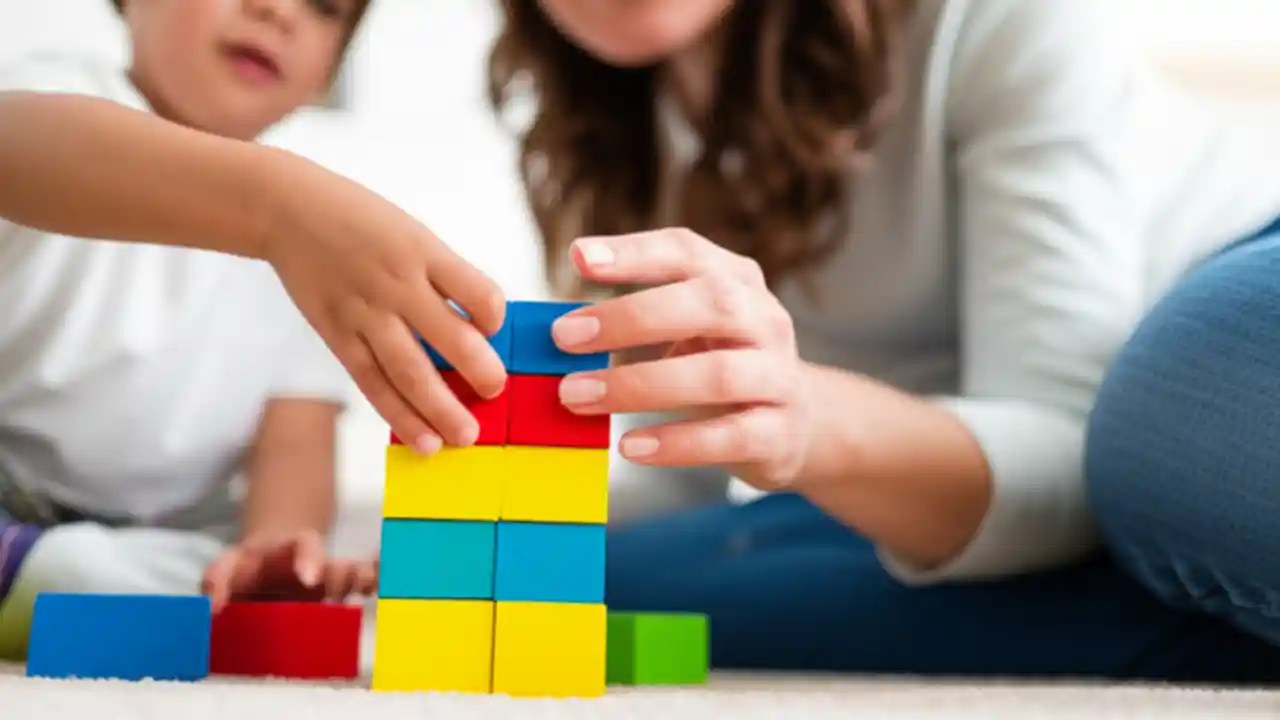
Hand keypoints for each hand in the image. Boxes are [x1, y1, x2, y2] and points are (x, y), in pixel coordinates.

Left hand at [201, 530, 377, 612]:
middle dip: (341, 577)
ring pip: (355, 576)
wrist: (268, 568)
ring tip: (367, 589)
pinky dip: (377, 583)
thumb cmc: (248, 567)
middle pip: (337, 565)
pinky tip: (380, 590)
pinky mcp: (336, 601)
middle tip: (334, 592)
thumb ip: (216, 579)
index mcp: (290, 550)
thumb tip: (212, 609)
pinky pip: (366, 585)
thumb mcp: (227, 565)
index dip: (310, 558)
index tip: (310, 578)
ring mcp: (330, 583)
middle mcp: (316, 565)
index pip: (305, 545)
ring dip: (362, 581)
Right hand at [260, 150, 506, 454]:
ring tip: (465, 437)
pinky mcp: (338, 336)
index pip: (479, 293)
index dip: (495, 317)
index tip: (493, 328)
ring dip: (441, 410)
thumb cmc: (361, 222)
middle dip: (481, 373)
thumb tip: (480, 324)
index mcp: (424, 252)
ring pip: (411, 372)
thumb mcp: (411, 233)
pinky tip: (421, 439)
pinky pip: (373, 382)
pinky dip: (399, 415)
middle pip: (450, 339)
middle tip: (495, 393)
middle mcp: (397, 284)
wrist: (288, 210)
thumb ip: (443, 275)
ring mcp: (365, 314)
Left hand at [550, 228, 811, 488]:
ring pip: (716, 373)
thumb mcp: (691, 326)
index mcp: (737, 281)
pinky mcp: (778, 433)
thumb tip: (558, 326)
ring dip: (639, 386)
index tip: (579, 258)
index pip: (688, 251)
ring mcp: (778, 377)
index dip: (635, 252)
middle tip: (565, 337)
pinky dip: (676, 442)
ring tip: (577, 394)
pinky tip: (630, 446)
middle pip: (710, 304)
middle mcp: (765, 320)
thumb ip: (638, 316)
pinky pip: (729, 436)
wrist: (800, 424)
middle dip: (632, 317)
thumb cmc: (723, 364)